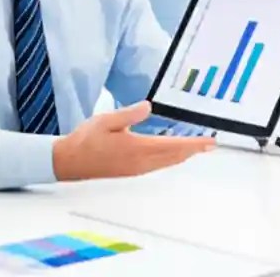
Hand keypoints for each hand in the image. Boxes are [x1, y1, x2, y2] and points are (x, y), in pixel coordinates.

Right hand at [53, 101, 215, 180]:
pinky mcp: (131, 171)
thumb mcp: (106, 120)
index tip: (210, 142)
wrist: (69, 161)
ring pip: (167, 162)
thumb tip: (148, 107)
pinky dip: (170, 159)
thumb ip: (129, 114)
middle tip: (210, 144)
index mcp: (137, 148)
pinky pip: (158, 165)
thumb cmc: (86, 139)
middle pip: (174, 157)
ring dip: (183, 155)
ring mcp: (136, 168)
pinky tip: (172, 154)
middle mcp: (140, 162)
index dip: (193, 144)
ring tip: (196, 148)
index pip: (173, 146)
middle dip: (193, 150)